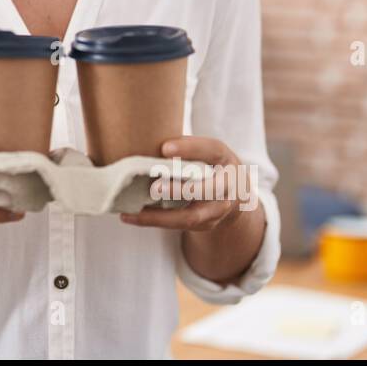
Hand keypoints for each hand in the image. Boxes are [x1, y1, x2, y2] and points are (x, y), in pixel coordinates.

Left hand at [118, 136, 240, 232]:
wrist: (235, 195)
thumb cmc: (210, 164)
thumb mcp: (206, 152)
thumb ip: (185, 147)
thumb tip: (147, 140)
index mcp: (226, 160)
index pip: (212, 151)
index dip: (190, 149)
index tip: (165, 147)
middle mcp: (228, 187)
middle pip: (208, 190)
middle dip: (181, 190)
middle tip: (154, 188)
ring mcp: (218, 210)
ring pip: (191, 216)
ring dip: (160, 215)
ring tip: (133, 210)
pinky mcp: (205, 224)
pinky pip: (178, 224)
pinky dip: (153, 220)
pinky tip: (131, 216)